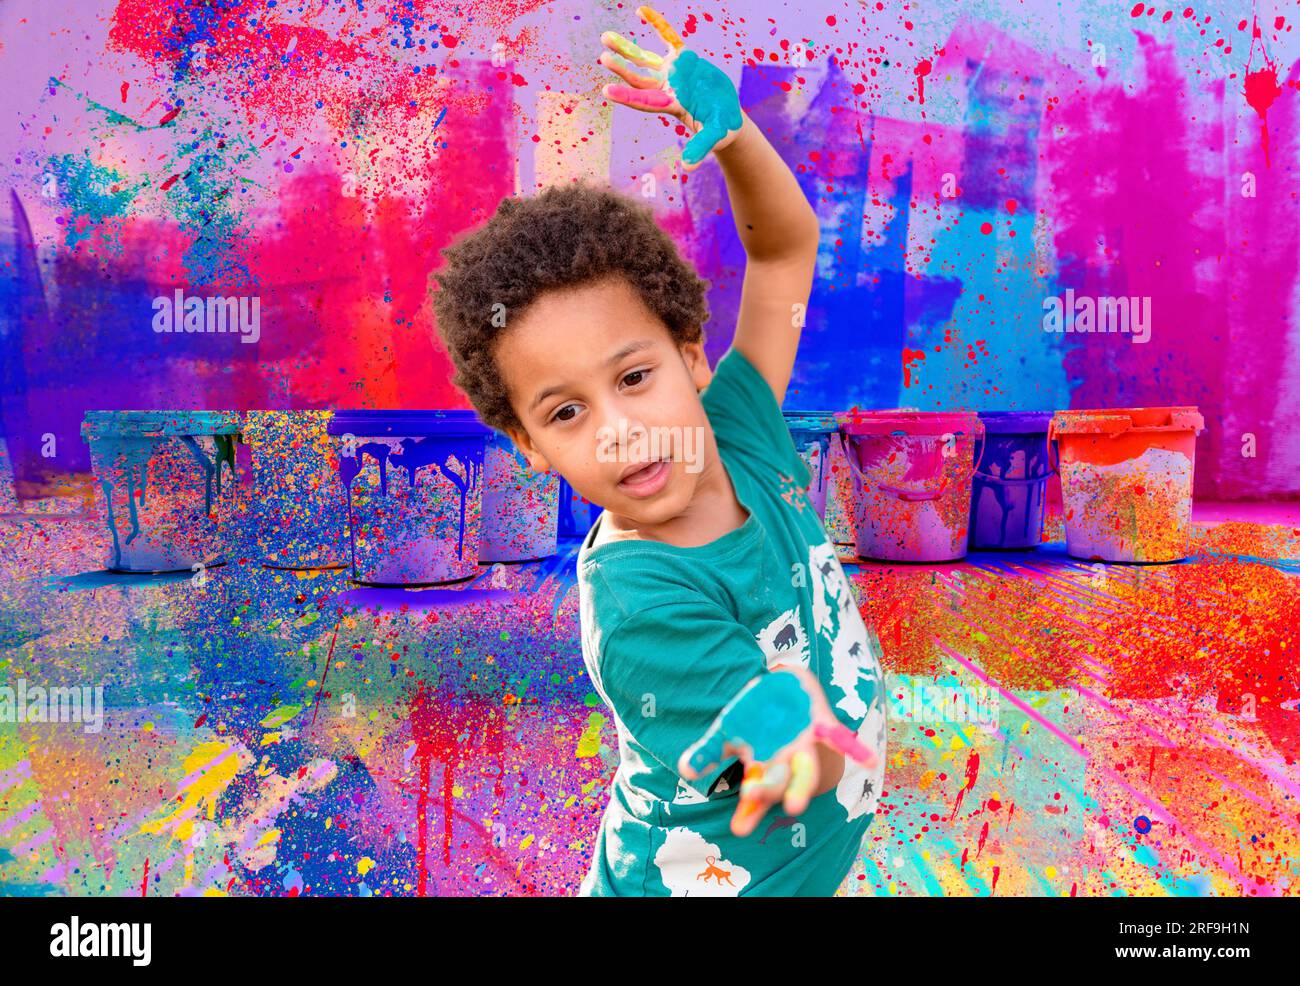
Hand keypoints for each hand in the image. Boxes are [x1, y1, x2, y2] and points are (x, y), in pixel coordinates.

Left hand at [598, 5, 744, 169]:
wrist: (728, 117)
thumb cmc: (721, 129)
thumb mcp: (714, 136)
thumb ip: (701, 148)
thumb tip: (687, 167)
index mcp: (672, 105)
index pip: (645, 101)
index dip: (627, 96)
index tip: (606, 91)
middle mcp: (667, 89)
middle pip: (639, 79)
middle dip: (622, 68)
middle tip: (603, 58)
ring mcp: (674, 73)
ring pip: (646, 59)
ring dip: (626, 50)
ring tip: (605, 38)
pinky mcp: (684, 60)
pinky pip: (668, 38)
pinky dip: (657, 25)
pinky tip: (641, 12)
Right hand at [677, 665, 879, 836]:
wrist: (778, 686)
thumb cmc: (751, 715)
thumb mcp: (725, 730)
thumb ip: (706, 752)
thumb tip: (684, 770)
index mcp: (764, 766)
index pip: (756, 795)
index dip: (749, 811)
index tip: (740, 829)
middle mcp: (785, 761)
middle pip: (780, 785)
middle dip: (771, 796)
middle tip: (760, 805)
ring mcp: (803, 745)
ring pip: (805, 771)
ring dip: (800, 787)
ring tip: (793, 807)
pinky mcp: (820, 724)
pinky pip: (838, 738)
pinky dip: (854, 750)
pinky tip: (870, 762)